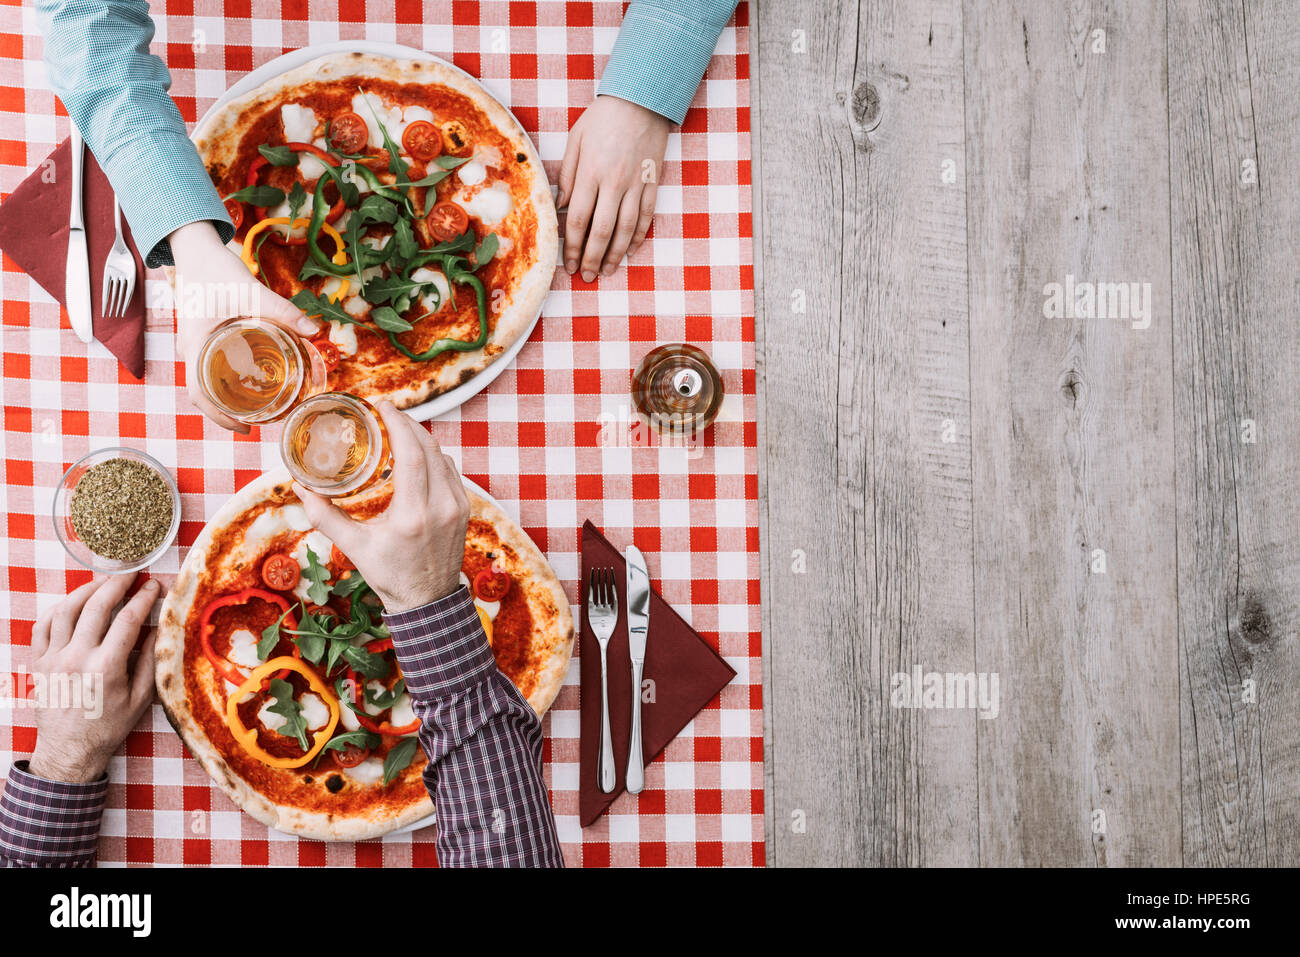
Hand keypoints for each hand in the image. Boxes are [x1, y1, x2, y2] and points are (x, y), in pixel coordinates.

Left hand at [27, 575, 160, 783]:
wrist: (69, 751)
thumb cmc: (108, 727)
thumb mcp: (140, 699)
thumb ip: (149, 661)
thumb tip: (157, 629)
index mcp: (105, 668)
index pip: (127, 619)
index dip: (143, 598)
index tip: (153, 586)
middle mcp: (76, 658)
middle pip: (96, 606)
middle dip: (116, 584)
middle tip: (130, 574)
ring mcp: (52, 659)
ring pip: (66, 610)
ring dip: (86, 590)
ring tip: (102, 583)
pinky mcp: (37, 664)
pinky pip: (42, 626)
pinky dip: (58, 609)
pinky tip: (73, 603)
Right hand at [169, 221, 321, 434]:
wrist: (194, 248)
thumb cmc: (216, 269)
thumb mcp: (252, 291)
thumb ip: (283, 311)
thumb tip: (314, 331)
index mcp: (195, 345)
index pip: (198, 393)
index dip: (218, 417)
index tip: (243, 429)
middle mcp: (189, 349)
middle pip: (201, 393)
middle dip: (225, 413)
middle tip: (256, 423)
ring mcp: (192, 344)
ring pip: (203, 381)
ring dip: (225, 398)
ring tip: (255, 407)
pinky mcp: (200, 337)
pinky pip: (207, 367)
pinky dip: (224, 380)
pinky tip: (246, 381)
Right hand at [294, 401, 470, 613]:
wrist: (428, 600)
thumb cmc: (391, 575)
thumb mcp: (355, 547)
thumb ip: (324, 516)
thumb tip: (298, 487)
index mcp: (413, 515)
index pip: (412, 455)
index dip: (399, 424)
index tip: (382, 406)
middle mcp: (441, 507)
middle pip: (429, 448)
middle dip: (408, 424)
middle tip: (386, 413)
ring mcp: (458, 507)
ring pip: (443, 456)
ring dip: (421, 438)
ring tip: (398, 429)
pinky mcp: (464, 509)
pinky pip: (450, 471)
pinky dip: (433, 456)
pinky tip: (416, 453)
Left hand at [557, 95, 671, 281]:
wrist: (642, 99)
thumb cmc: (603, 118)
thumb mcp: (575, 140)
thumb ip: (567, 175)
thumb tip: (561, 208)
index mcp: (591, 172)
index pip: (578, 219)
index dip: (573, 246)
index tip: (569, 263)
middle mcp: (614, 182)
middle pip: (601, 230)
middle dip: (592, 257)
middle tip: (587, 276)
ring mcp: (636, 184)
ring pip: (625, 229)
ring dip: (615, 254)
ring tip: (607, 271)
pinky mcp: (652, 183)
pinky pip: (646, 217)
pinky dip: (638, 237)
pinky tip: (629, 251)